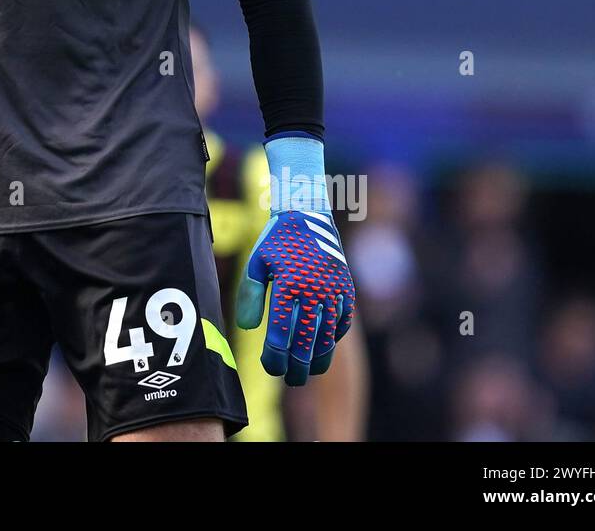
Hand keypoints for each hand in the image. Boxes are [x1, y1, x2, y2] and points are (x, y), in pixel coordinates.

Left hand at [235, 208, 355, 385]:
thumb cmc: (276, 242)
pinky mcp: (346, 289)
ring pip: (328, 336)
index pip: (280, 333)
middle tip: (291, 380)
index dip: (275, 357)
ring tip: (308, 372)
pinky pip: (342, 321)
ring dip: (319, 358)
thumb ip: (251, 295)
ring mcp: (333, 290)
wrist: (308, 214)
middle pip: (306, 341)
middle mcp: (313, 290)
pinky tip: (323, 348)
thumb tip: (248, 328)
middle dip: (298, 366)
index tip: (271, 368)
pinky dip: (334, 338)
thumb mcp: (257, 263)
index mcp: (287, 285)